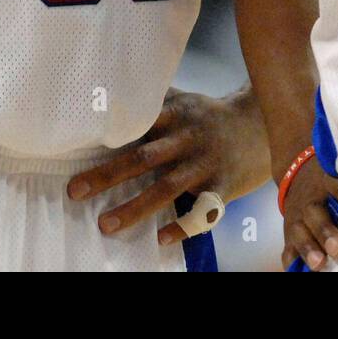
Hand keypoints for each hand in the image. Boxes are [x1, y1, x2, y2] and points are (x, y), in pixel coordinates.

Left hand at [66, 88, 270, 243]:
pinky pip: (201, 211)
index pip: (137, 122)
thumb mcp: (186, 101)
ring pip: (167, 188)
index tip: (79, 146)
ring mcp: (206, 163)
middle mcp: (188, 138)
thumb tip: (111, 99)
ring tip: (106, 224)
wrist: (262, 126)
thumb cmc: (211, 117)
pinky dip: (182, 226)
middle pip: (144, 158)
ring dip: (135, 208)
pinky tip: (161, 239)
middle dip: (108, 175)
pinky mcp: (224, 186)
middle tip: (75, 191)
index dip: (109, 134)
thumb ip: (154, 103)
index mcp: (176, 114)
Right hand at [281, 156, 337, 270]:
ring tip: (318, 264)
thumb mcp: (337, 178)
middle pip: (314, 214)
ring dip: (309, 250)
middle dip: (325, 232)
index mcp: (324, 182)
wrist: (298, 180)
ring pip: (299, 234)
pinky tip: (299, 271)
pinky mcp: (288, 237)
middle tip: (337, 248)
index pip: (334, 185)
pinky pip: (288, 251)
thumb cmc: (327, 185)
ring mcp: (295, 220)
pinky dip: (293, 263)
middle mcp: (308, 202)